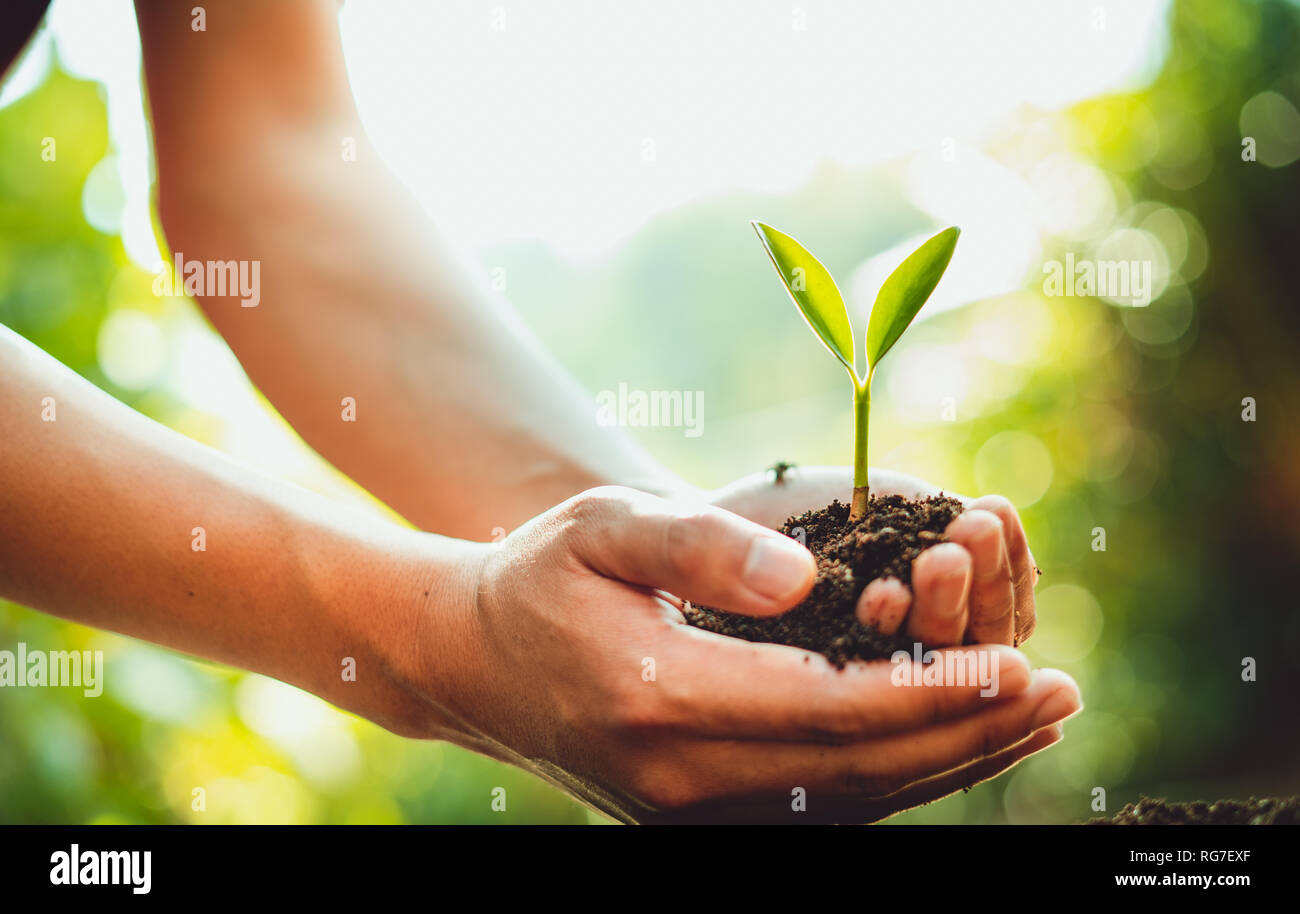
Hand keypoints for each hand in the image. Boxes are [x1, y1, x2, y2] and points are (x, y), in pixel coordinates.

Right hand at [422, 486, 1077, 822]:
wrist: (478, 661)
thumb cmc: (544, 577)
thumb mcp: (604, 527)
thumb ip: (700, 544)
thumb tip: (808, 574)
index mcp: (657, 694)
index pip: (824, 707)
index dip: (927, 689)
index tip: (1013, 664)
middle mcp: (679, 775)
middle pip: (854, 770)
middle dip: (964, 733)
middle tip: (1056, 694)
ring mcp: (687, 810)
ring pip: (847, 803)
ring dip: (947, 765)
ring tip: (1031, 722)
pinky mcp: (696, 818)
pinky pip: (818, 810)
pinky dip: (896, 781)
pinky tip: (947, 747)